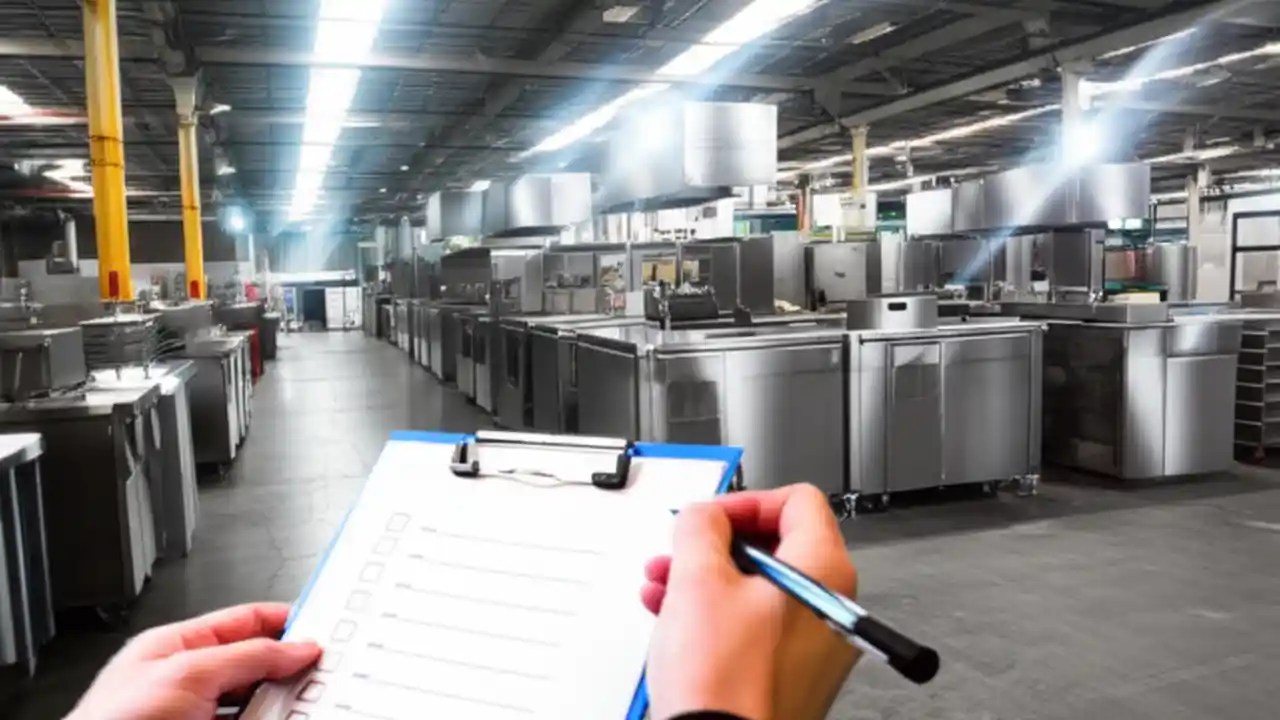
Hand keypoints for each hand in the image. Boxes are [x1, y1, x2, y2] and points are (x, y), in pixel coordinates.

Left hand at [67, 603, 320, 719]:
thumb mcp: (189, 674)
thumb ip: (246, 655)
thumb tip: (296, 646)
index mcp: (175, 648)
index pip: (243, 622)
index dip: (285, 621)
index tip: (322, 628)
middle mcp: (186, 683)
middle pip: (255, 668)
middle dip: (289, 671)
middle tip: (323, 675)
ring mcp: (195, 718)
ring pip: (256, 708)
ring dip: (282, 708)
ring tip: (307, 706)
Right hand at [642, 485, 859, 719]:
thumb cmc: (724, 680)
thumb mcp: (699, 579)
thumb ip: (701, 527)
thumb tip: (705, 515)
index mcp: (823, 571)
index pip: (799, 501)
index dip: (746, 501)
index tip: (711, 516)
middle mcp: (830, 605)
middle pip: (777, 544)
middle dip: (717, 543)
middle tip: (683, 550)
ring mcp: (814, 643)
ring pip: (760, 585)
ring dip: (708, 576)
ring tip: (665, 585)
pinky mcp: (791, 672)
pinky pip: (757, 624)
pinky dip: (717, 611)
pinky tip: (675, 617)